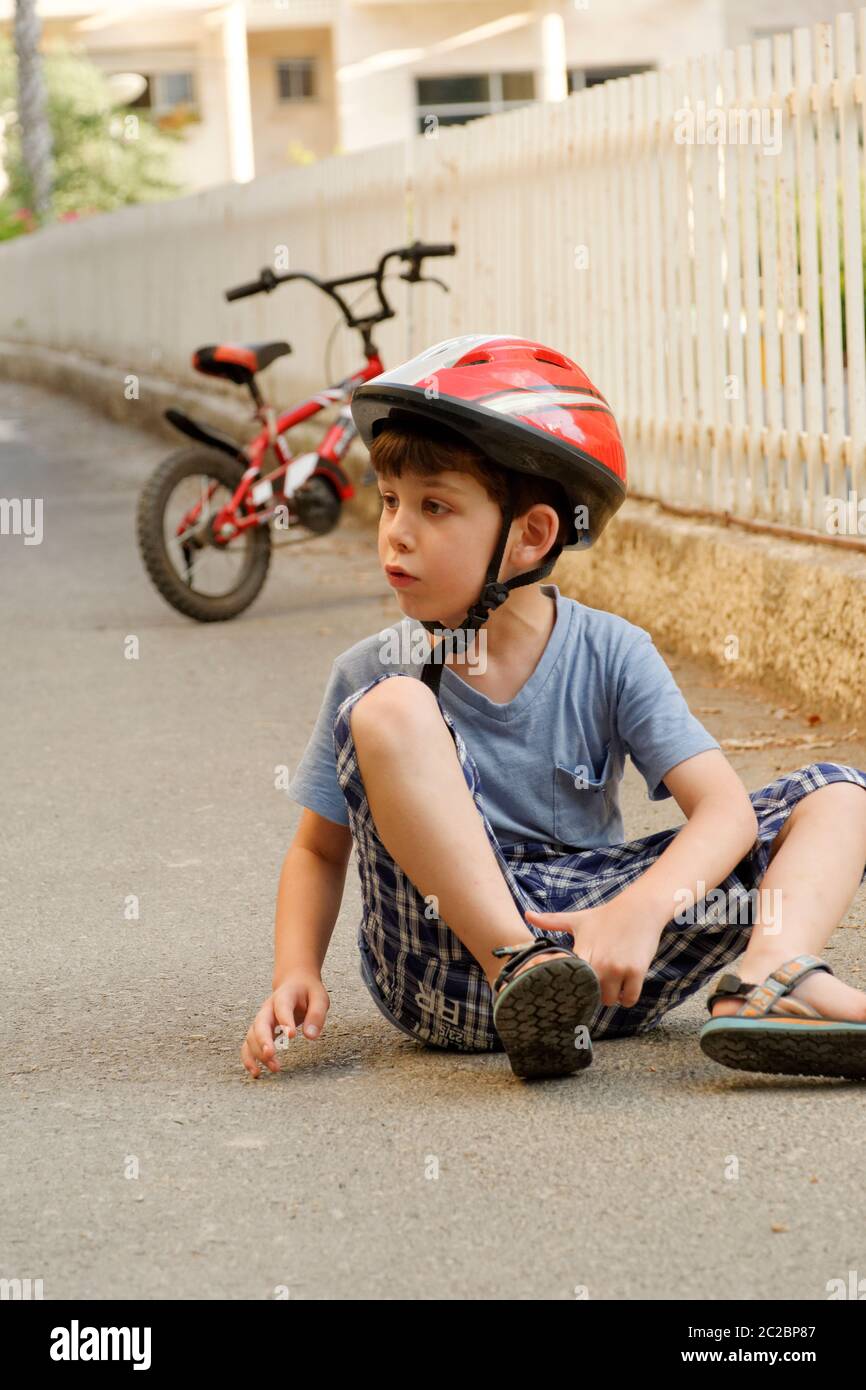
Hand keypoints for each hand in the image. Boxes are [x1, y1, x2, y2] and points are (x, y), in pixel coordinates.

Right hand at [240, 969, 329, 1077]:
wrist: (294, 981)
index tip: (292, 1035)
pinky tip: (256, 1072)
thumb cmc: (307, 991)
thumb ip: (316, 1015)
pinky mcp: (259, 1030)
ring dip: (259, 1053)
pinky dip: (249, 1058)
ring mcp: (262, 1019)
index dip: (285, 1020)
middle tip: (271, 1055)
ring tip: (274, 1068)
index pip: (282, 1006)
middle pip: (260, 1023)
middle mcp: (268, 1008)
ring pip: (252, 1036)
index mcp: (284, 995)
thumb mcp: (319, 997)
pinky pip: (249, 1044)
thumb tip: (311, 1037)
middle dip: (263, 1040)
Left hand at [524, 898, 661, 1007]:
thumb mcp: (578, 919)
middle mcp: (599, 961)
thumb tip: (527, 915)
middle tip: (594, 987)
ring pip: (610, 1001)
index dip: (567, 991)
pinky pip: (630, 999)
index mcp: (583, 951)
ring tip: (611, 986)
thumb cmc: (607, 915)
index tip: (568, 993)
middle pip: (590, 996)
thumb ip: (551, 921)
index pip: (568, 981)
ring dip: (611, 997)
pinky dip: (627, 998)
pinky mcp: (636, 971)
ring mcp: (618, 967)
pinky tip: (625, 988)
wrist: (640, 908)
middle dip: (592, 995)